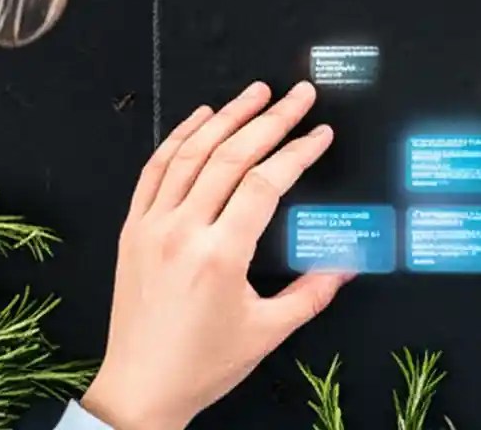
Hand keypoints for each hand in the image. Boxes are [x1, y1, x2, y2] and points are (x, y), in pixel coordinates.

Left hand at [82, 81, 349, 429]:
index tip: (320, 133)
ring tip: (255, 93)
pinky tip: (199, 118)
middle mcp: (182, 232)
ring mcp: (152, 227)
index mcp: (220, 256)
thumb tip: (347, 263)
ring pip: (191, 154)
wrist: (141, 388)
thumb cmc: (202, 366)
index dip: (297, 152)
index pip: (265, 184)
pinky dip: (177, 138)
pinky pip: (154, 170)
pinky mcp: (132, 230)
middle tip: (298, 95)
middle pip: (230, 157)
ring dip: (226, 117)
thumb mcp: (268, 332)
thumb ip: (312, 293)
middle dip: (270, 119)